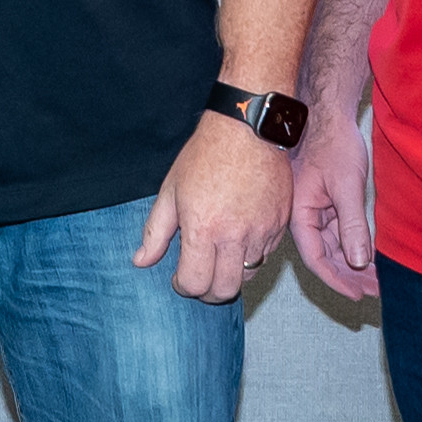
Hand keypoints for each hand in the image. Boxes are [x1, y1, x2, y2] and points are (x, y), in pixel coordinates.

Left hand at [136, 114, 292, 303]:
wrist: (246, 129)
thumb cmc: (205, 155)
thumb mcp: (171, 191)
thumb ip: (155, 232)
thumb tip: (141, 261)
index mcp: (204, 229)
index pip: (195, 283)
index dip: (183, 287)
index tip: (180, 278)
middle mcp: (236, 236)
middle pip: (225, 290)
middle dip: (208, 292)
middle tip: (200, 279)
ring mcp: (262, 231)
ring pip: (249, 275)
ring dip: (232, 274)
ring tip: (219, 258)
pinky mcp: (280, 224)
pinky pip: (267, 254)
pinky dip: (252, 255)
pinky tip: (239, 238)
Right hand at [289, 112, 377, 299]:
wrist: (329, 114)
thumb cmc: (333, 144)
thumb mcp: (346, 186)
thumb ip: (352, 225)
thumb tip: (358, 261)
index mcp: (299, 214)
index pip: (316, 258)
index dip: (337, 280)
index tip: (358, 295)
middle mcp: (303, 216)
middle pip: (325, 257)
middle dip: (349, 276)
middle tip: (375, 292)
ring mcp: (315, 211)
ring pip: (333, 246)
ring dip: (353, 264)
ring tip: (377, 280)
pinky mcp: (326, 203)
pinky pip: (338, 232)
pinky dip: (353, 245)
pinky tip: (370, 257)